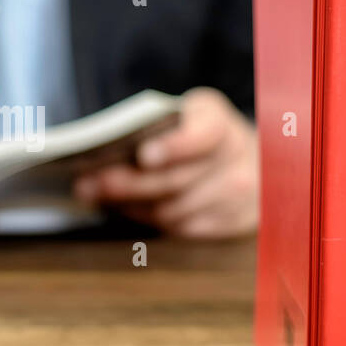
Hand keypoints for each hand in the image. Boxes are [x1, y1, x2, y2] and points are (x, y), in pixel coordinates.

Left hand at [71, 87, 258, 238]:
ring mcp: (238, 192)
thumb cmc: (201, 136)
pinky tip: (131, 208)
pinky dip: (151, 219)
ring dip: (132, 205)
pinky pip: (181, 227)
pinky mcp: (233, 222)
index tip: (144, 156)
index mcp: (218, 121)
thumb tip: (101, 157)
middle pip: (175, 179)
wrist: (256, 162)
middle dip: (128, 184)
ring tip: (100, 196)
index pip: (201, 135)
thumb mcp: (183, 118)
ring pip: (172, 209)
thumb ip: (152, 130)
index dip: (173, 147)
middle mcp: (236, 156)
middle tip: (88, 185)